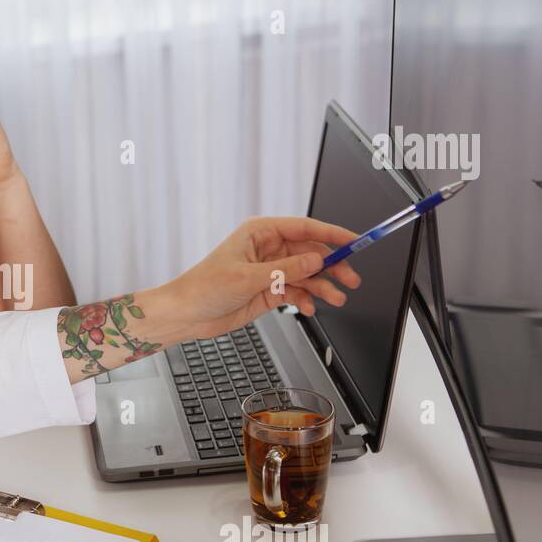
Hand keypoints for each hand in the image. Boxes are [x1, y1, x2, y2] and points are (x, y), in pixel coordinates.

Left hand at [171, 216, 361, 339]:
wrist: (186, 314)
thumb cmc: (203, 287)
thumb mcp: (248, 277)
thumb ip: (286, 270)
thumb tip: (317, 259)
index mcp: (260, 232)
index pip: (305, 227)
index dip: (333, 233)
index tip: (355, 241)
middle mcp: (268, 249)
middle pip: (311, 252)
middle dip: (332, 265)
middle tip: (350, 279)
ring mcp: (270, 270)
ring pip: (307, 274)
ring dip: (322, 286)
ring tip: (335, 299)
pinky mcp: (268, 290)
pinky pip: (297, 291)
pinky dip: (306, 299)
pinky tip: (309, 308)